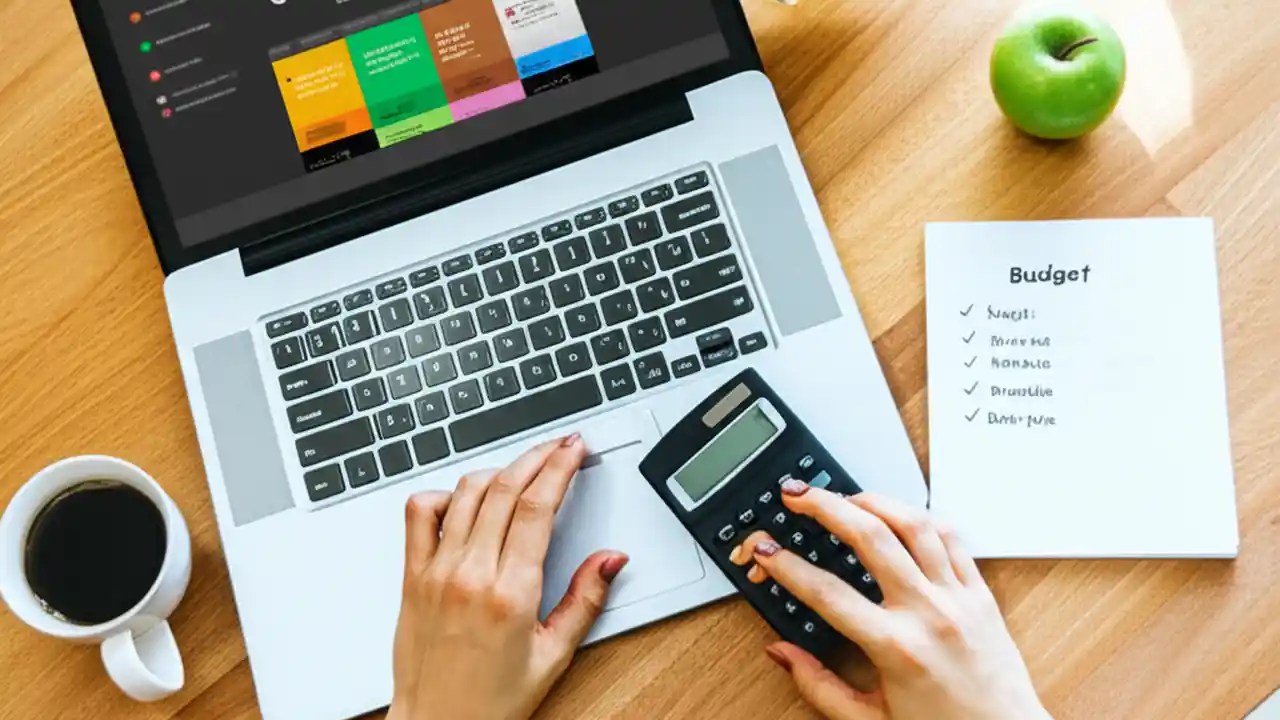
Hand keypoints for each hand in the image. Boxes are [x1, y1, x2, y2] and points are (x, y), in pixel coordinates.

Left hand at [387, 435, 627, 719]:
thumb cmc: (490, 702)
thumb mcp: (554, 656)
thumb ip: (585, 600)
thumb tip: (610, 560)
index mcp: (511, 594)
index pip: (538, 507)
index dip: (560, 467)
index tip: (575, 450)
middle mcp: (470, 575)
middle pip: (506, 488)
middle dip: (539, 456)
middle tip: (561, 445)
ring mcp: (436, 572)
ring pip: (467, 492)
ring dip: (500, 469)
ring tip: (523, 468)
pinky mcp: (411, 576)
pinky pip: (419, 514)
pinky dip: (445, 494)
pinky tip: (465, 500)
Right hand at [730, 483, 1049, 719]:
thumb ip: (819, 686)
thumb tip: (782, 653)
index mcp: (896, 648)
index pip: (827, 593)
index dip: (787, 567)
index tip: (765, 550)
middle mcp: (928, 613)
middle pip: (869, 537)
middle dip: (825, 507)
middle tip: (797, 496)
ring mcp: (958, 598)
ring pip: (914, 525)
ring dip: (874, 501)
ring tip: (845, 495)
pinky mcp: (980, 594)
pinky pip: (953, 539)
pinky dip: (923, 518)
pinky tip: (901, 514)